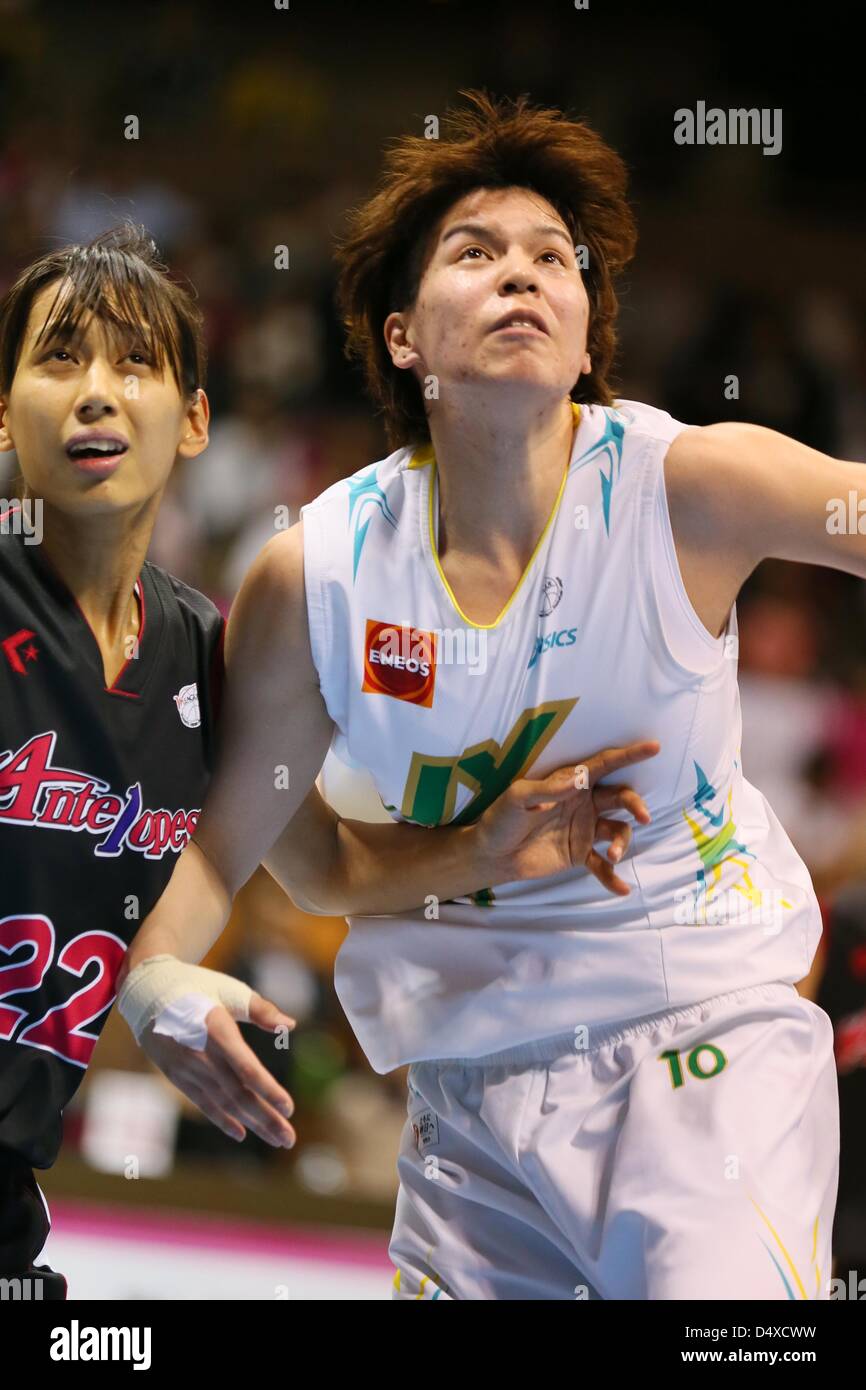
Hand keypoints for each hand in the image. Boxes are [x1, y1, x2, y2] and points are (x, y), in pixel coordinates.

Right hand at [139, 991, 296, 1145]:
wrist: (148, 991)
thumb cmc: (198, 986)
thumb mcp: (230, 990)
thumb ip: (262, 1010)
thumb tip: (291, 1025)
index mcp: (218, 1031)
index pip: (246, 1069)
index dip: (268, 1090)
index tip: (289, 1108)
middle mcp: (201, 1055)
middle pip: (238, 1094)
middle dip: (266, 1118)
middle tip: (289, 1139)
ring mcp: (187, 1069)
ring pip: (224, 1103)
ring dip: (252, 1123)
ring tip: (277, 1139)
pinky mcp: (177, 1076)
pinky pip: (203, 1102)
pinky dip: (222, 1119)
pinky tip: (241, 1133)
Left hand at [475, 740, 659, 895]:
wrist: (492, 855)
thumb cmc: (501, 818)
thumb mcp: (518, 798)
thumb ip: (547, 790)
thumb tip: (577, 779)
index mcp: (571, 782)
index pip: (604, 765)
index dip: (630, 755)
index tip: (654, 747)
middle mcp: (584, 803)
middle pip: (620, 797)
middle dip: (635, 804)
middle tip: (643, 817)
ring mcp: (584, 829)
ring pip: (618, 830)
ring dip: (621, 843)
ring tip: (613, 856)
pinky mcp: (580, 854)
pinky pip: (603, 865)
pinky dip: (612, 877)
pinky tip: (621, 889)